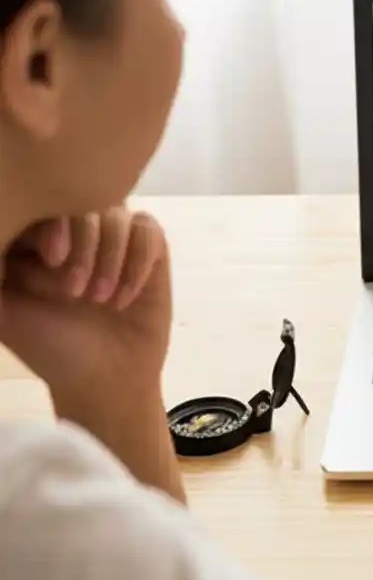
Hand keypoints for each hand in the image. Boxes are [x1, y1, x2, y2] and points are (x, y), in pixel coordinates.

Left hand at [0, 209, 171, 397]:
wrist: (106, 378)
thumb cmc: (50, 348)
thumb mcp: (5, 312)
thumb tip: (3, 234)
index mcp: (35, 241)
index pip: (42, 205)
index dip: (50, 224)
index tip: (52, 259)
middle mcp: (76, 233)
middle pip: (84, 201)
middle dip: (83, 244)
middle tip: (75, 292)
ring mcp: (114, 240)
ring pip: (117, 213)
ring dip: (111, 257)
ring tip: (101, 300)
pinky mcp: (150, 251)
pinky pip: (149, 231)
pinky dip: (138, 263)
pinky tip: (126, 297)